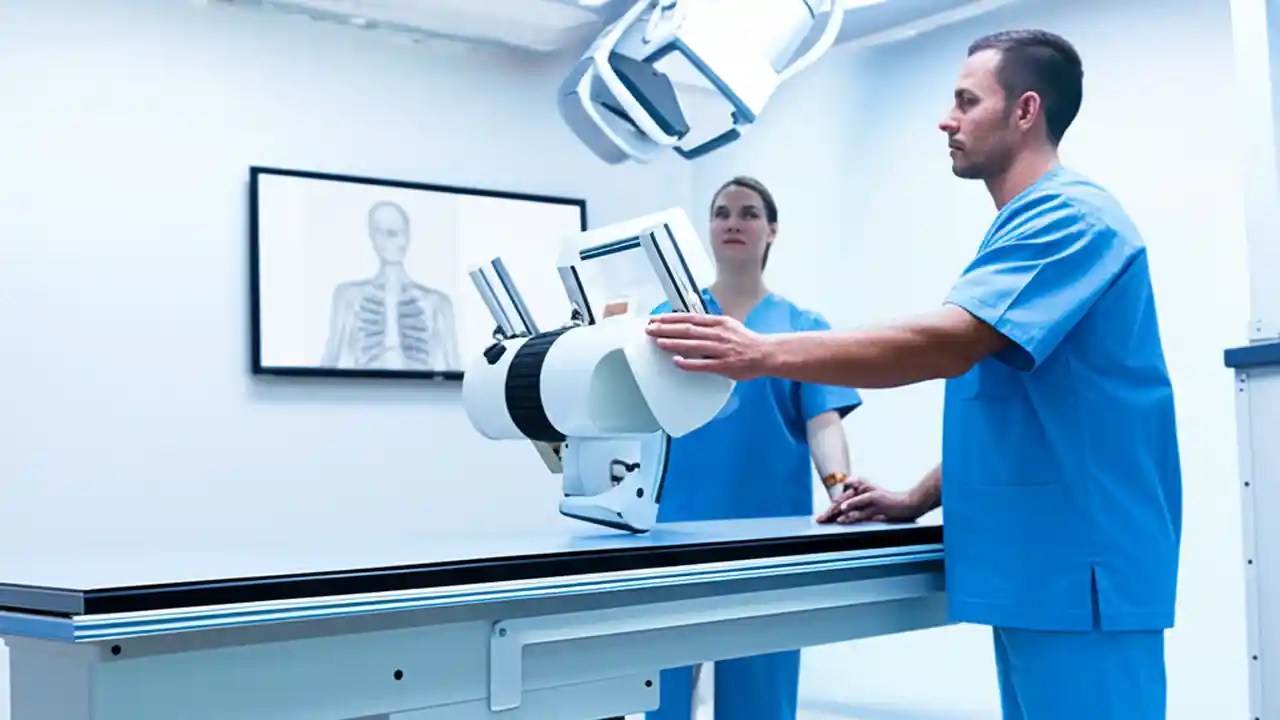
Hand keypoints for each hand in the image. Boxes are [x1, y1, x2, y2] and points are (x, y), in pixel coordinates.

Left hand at [645, 313, 772, 379]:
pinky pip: (702, 364)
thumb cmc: (746, 341)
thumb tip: (689, 325)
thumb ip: (710, 326)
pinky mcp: (723, 365)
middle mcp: (718, 333)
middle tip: (650, 329)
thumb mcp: (728, 325)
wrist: (765, 353)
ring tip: (657, 342)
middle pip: (687, 329)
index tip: (656, 319)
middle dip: (666, 329)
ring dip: (673, 343)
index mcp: (718, 322)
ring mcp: (720, 349)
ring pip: (692, 344)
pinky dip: (688, 363)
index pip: (689, 318)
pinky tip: (676, 361)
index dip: (671, 318)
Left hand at [816, 477, 922, 524]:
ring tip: (826, 518)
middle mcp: (862, 491)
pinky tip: (843, 510)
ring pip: (848, 503)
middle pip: (841, 501)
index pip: (842, 502)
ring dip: (836, 511)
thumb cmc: (892, 508)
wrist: (909, 503)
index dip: (831, 511)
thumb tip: (846, 519)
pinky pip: (861, 503)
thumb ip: (861, 513)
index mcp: (860, 492)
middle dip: (829, 512)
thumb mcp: (874, 511)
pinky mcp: (876, 499)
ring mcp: (868, 494)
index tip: (822, 520)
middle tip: (820, 520)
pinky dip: (852, 505)